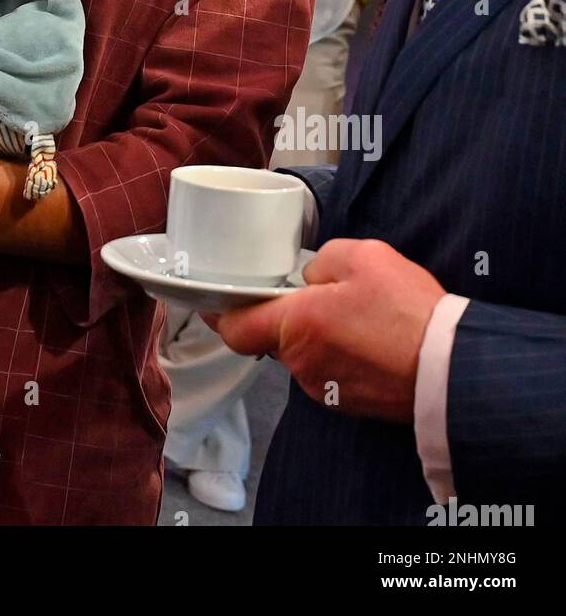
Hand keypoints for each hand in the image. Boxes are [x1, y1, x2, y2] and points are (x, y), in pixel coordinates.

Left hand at [209, 239, 445, 422]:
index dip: (218, 313)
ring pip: (305, 354)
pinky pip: (331, 371)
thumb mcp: (362, 257)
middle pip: (275, 337)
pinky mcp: (349, 404)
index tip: (211, 300)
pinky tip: (373, 341)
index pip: (234, 328)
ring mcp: (324, 389)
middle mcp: (301, 363)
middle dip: (291, 315)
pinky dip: (343, 356)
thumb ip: (322, 262)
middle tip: (325, 294)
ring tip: (361, 317)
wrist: (452, 369)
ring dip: (320, 336)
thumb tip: (311, 279)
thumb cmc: (407, 312)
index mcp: (295, 326)